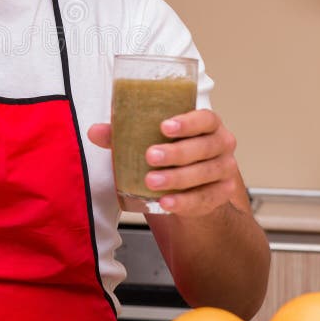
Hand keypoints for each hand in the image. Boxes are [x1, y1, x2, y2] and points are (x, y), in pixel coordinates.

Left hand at [88, 110, 244, 216]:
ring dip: (178, 178)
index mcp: (206, 123)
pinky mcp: (221, 194)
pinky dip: (185, 202)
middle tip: (150, 156)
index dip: (188, 122)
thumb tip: (95, 131)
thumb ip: (123, 134)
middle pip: (205, 146)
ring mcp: (224, 170)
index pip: (205, 118)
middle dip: (177, 152)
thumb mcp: (147, 139)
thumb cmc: (169, 149)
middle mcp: (221, 144)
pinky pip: (205, 199)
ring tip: (152, 181)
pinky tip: (166, 203)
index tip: (164, 127)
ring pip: (205, 173)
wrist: (189, 183)